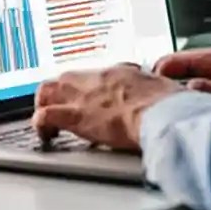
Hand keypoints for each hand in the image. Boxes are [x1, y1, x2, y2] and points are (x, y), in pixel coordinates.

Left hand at [31, 64, 183, 151]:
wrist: (162, 113)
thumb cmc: (170, 104)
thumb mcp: (165, 89)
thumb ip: (157, 91)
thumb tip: (169, 94)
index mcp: (118, 73)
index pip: (93, 76)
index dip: (87, 88)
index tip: (90, 100)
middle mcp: (96, 80)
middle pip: (65, 78)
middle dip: (59, 94)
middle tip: (61, 110)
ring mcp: (83, 97)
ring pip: (47, 90)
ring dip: (44, 105)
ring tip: (49, 124)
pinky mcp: (77, 117)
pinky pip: (45, 116)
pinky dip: (40, 125)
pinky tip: (46, 136)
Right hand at [153, 46, 210, 113]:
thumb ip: (209, 90)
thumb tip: (180, 91)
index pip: (174, 59)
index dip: (155, 75)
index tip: (144, 92)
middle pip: (183, 71)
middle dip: (169, 87)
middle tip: (157, 106)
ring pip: (198, 82)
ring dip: (188, 96)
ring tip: (178, 113)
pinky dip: (204, 102)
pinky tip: (205, 116)